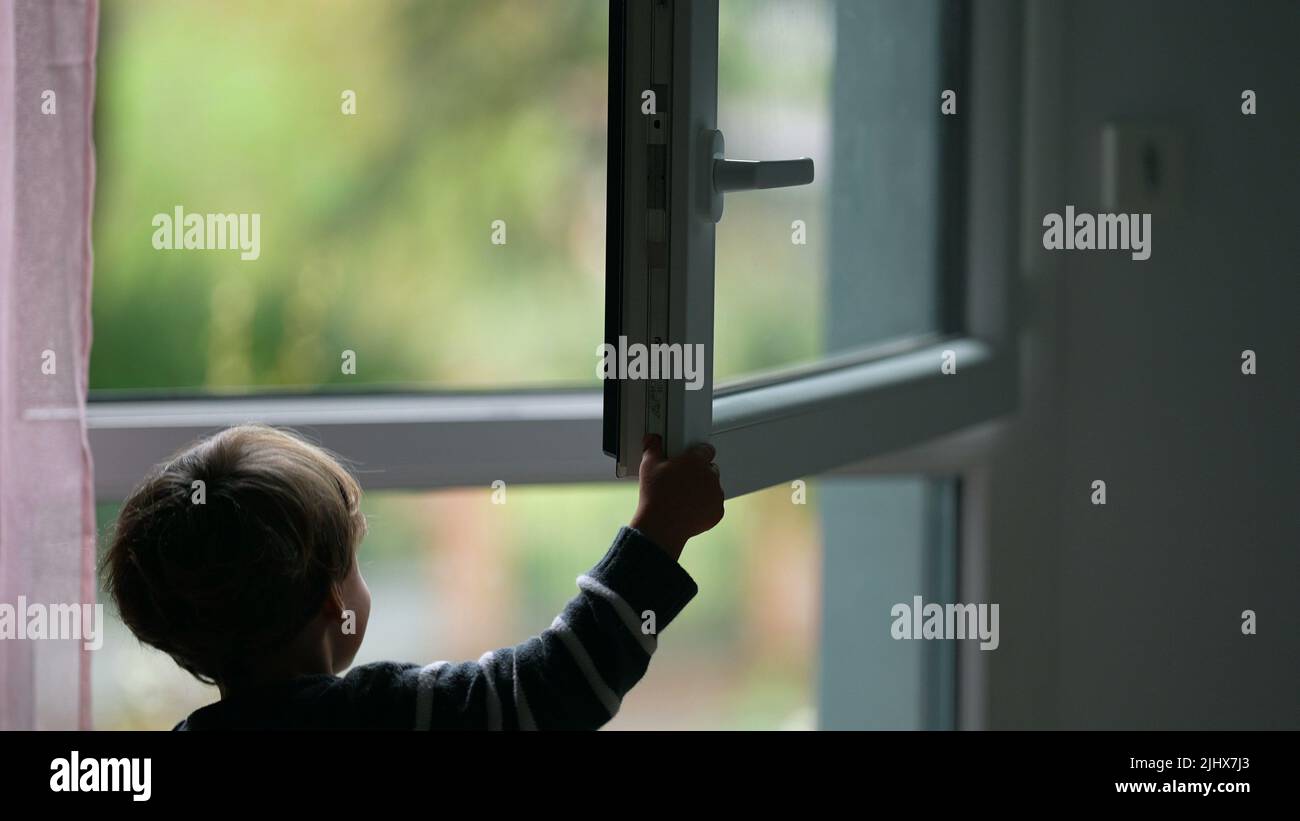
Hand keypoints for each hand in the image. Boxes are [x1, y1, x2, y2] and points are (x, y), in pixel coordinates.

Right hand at [629, 434, 724, 560]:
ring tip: (684, 496)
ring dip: (704, 489)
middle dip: (699, 472)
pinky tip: (690, 507)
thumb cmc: (656, 496)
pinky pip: (714, 504)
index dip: (697, 453)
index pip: (706, 449)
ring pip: (713, 486)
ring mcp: (716, 494)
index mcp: (696, 461)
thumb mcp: (648, 466)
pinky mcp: (717, 511)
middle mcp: (710, 475)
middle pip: (710, 468)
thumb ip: (653, 447)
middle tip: (682, 480)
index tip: (690, 458)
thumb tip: (653, 439)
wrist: (661, 526)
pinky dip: (706, 505)